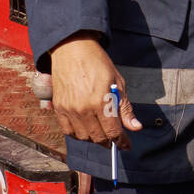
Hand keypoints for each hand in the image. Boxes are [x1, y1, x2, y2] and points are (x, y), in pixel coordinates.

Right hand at [49, 33, 141, 147]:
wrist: (72, 49)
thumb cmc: (97, 63)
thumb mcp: (118, 82)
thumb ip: (125, 108)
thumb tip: (135, 127)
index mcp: (101, 102)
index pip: (113, 131)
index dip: (121, 141)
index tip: (126, 145)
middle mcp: (83, 109)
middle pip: (98, 137)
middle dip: (109, 140)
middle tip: (115, 138)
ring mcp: (69, 110)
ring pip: (83, 137)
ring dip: (94, 138)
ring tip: (101, 131)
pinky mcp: (58, 108)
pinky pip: (68, 131)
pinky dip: (78, 134)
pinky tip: (86, 128)